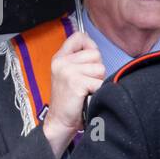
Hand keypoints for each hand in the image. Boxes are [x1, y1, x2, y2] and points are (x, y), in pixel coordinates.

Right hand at [42, 31, 104, 156]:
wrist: (59, 122)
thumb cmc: (68, 100)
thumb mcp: (68, 74)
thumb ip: (78, 60)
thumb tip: (96, 50)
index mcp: (60, 58)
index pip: (79, 36)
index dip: (90, 46)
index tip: (90, 60)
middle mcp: (62, 61)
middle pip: (95, 54)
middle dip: (96, 69)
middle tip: (86, 83)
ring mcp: (68, 71)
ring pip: (100, 69)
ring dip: (97, 81)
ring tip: (86, 90)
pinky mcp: (75, 82)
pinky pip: (99, 82)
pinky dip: (97, 92)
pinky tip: (87, 97)